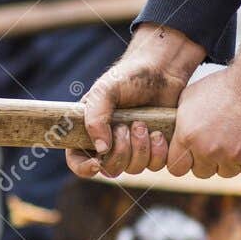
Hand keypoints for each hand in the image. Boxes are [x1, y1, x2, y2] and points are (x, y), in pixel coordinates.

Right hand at [69, 24, 204, 177]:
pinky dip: (158, 151)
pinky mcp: (154, 149)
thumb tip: (101, 149)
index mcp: (89, 131)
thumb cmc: (129, 77)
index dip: (84, 168)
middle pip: (109, 169)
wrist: (163, 70)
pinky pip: (154, 165)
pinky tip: (158, 133)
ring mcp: (132, 148)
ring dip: (140, 148)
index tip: (96, 163)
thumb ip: (95, 119)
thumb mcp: (104, 91)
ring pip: (133, 169)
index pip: (77, 161)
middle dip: (121, 150)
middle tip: (128, 125)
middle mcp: (109, 143)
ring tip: (143, 124)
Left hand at [164, 38, 240, 177]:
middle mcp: (207, 150)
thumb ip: (180, 124)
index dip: (183, 161)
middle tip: (217, 144)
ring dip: (229, 161)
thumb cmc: (224, 85)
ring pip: (225, 172)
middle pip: (201, 172)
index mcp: (187, 136)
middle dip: (207, 162)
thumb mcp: (190, 98)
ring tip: (236, 139)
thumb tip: (168, 138)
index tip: (191, 154)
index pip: (176, 168)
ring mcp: (232, 156)